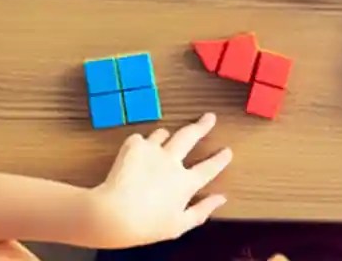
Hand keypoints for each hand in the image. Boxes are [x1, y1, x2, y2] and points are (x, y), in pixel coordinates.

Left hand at [89, 113, 232, 248]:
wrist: (114, 214)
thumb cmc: (146, 225)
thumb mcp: (179, 225)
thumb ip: (202, 210)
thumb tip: (221, 199)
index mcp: (185, 183)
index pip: (209, 168)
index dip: (220, 159)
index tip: (227, 151)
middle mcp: (172, 162)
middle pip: (190, 137)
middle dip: (202, 126)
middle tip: (210, 117)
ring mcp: (153, 151)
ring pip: (163, 134)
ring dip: (166, 136)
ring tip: (165, 138)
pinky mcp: (134, 146)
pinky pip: (140, 139)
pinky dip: (141, 144)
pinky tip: (136, 153)